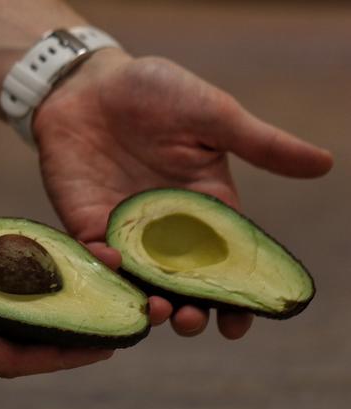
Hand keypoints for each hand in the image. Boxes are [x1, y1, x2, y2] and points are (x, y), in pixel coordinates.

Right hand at [0, 185, 114, 376]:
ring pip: (14, 310)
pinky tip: (61, 261)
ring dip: (57, 307)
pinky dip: (30, 275)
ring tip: (106, 293)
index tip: (105, 349)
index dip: (56, 357)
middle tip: (125, 321)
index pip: (6, 355)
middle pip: (21, 338)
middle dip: (71, 334)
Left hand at [33, 50, 332, 338]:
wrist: (88, 83)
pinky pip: (93, 259)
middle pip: (180, 285)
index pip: (224, 264)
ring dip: (146, 302)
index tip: (238, 325)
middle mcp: (165, 228)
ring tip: (157, 310)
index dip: (234, 298)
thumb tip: (324, 163)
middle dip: (189, 311)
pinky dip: (102, 268)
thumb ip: (262, 144)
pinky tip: (111, 262)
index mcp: (205, 207)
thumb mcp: (213, 116)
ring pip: (138, 283)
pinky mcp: (85, 224)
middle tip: (192, 322)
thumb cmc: (155, 92)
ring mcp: (124, 230)